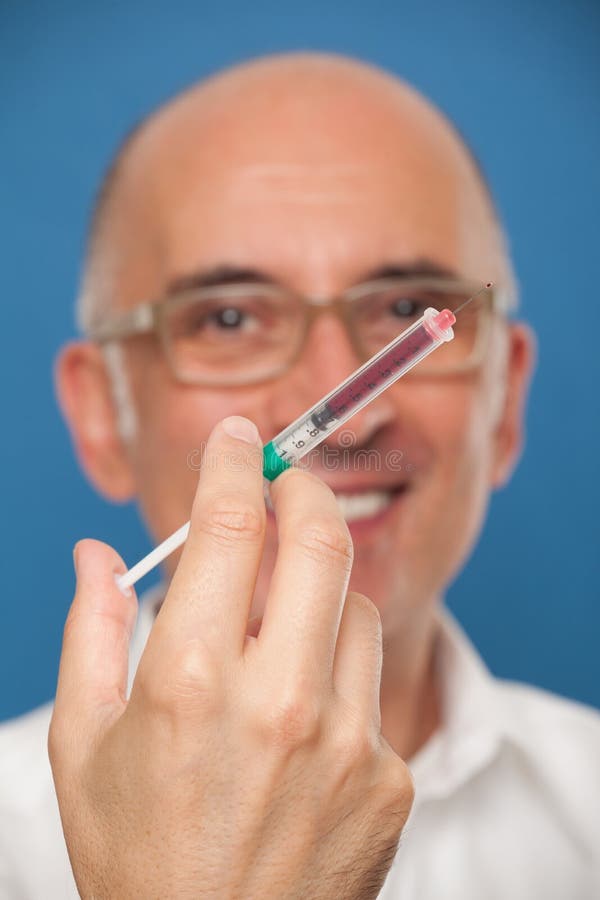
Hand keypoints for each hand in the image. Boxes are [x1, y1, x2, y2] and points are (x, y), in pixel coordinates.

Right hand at [49, 416, 412, 898]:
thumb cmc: (135, 855)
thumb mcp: (82, 746)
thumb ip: (91, 632)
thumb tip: (97, 552)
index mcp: (189, 680)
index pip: (228, 525)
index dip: (234, 464)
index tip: (239, 438)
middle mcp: (278, 701)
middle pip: (318, 540)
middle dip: (304, 490)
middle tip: (288, 481)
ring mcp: (346, 740)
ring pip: (353, 605)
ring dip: (318, 590)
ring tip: (280, 628)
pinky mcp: (389, 776)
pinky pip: (372, 682)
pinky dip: (338, 670)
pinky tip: (304, 719)